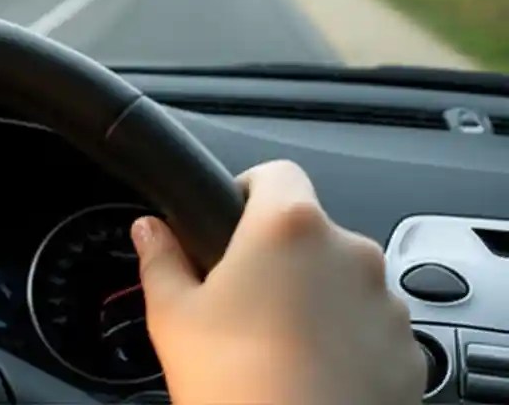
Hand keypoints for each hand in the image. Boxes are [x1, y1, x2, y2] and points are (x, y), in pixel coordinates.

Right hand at [133, 160, 423, 404]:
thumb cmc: (235, 387)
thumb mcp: (173, 317)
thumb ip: (160, 258)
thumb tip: (149, 230)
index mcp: (287, 227)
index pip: (274, 173)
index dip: (246, 192)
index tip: (227, 222)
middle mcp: (349, 252)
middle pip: (308, 231)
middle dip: (276, 257)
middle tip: (238, 302)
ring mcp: (386, 303)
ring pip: (342, 281)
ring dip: (314, 299)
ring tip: (272, 346)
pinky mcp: (408, 351)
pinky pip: (370, 328)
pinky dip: (344, 340)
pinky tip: (307, 372)